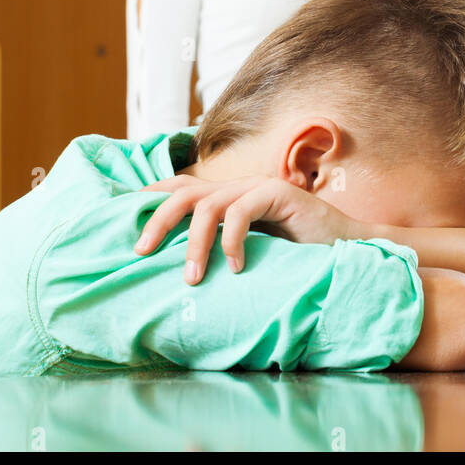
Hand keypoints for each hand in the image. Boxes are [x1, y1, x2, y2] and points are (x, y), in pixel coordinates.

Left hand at [133, 173, 358, 283]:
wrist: (343, 246)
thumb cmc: (295, 254)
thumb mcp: (248, 251)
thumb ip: (219, 247)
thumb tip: (178, 270)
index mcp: (227, 196)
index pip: (179, 189)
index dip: (150, 199)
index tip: (121, 218)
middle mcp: (238, 187)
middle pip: (184, 193)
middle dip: (157, 219)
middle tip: (140, 251)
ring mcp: (257, 187)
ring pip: (208, 205)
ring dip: (194, 242)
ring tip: (191, 277)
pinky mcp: (278, 194)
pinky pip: (242, 212)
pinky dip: (233, 240)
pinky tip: (237, 267)